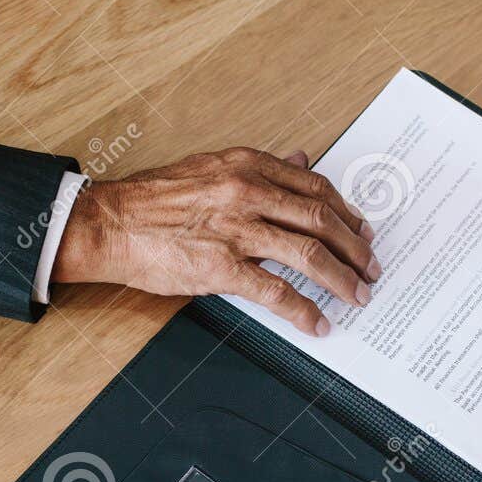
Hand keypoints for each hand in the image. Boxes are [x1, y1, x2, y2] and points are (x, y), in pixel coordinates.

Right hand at [51, 148, 382, 335]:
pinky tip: (319, 322)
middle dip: (355, 248)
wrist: (109, 222)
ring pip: (308, 254)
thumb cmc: (154, 199)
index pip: (314, 188)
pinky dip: (304, 309)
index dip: (346, 213)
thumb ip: (259, 166)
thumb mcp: (212, 166)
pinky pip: (275, 291)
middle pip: (321, 220)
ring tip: (358, 296)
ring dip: (342, 278)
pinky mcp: (220, 267)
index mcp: (247, 165)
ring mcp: (236, 230)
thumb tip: (300, 159)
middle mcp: (248, 192)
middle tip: (372, 267)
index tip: (362, 230)